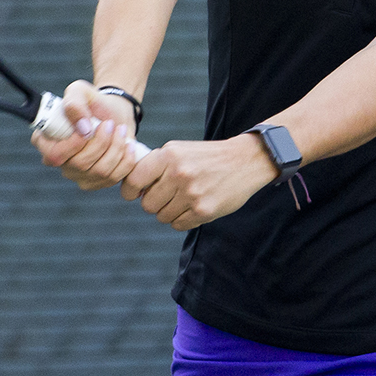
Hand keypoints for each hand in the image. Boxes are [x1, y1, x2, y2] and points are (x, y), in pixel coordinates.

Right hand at [33, 80, 140, 191]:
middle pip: (80, 165)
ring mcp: (79, 176)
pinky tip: (128, 144)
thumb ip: (74, 104)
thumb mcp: (79, 92)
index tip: (90, 126)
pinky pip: (115, 178)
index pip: (54, 156)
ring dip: (115, 148)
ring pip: (99, 172)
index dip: (73, 145)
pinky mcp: (99, 182)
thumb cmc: (91, 102)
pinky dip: (126, 160)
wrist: (113, 114)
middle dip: (101, 142)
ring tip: (121, 130)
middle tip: (110, 123)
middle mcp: (60, 164)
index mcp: (47, 143)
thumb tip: (83, 128)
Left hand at [119, 134, 281, 229]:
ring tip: (184, 199)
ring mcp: (191, 194)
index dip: (130, 191)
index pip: (134, 180)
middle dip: (154, 203)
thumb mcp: (178, 150)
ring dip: (169, 212)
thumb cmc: (206, 157)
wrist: (245, 161)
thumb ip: (155, 166)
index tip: (133, 194)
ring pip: (162, 216)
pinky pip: (178, 225)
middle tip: (167, 195)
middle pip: (147, 204)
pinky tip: (193, 206)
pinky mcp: (204, 210)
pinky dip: (182, 219)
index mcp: (169, 155)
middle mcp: (178, 174)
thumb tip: (132, 190)